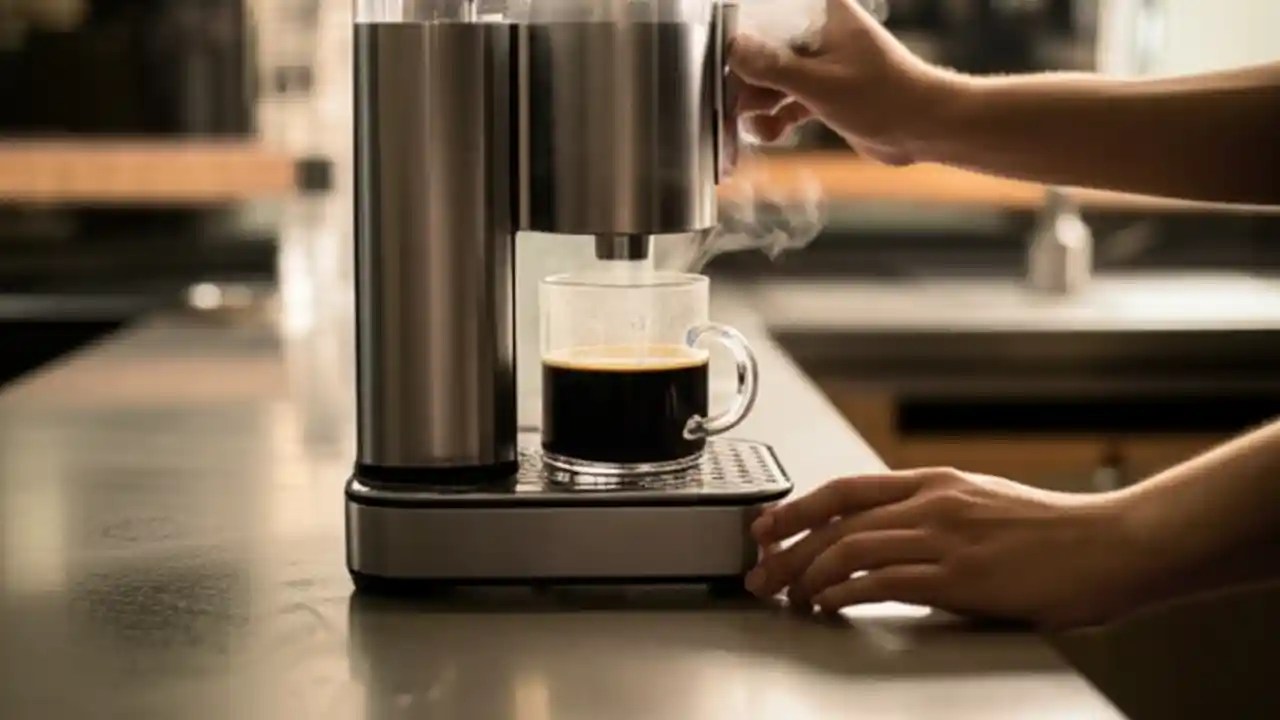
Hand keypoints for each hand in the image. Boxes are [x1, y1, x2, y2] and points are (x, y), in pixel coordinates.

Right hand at [729, 0, 951, 164]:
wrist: (924, 128)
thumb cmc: (885, 97)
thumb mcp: (820, 83)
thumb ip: (773, 66)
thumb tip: (732, 49)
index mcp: (821, 11)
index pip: (765, 13)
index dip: (739, 38)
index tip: (723, 65)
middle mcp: (818, 31)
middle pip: (762, 50)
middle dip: (746, 81)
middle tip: (734, 107)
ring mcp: (820, 62)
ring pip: (771, 78)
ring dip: (758, 104)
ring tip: (758, 125)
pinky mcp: (822, 91)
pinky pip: (785, 100)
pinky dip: (775, 117)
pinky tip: (772, 133)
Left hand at [744, 467, 1147, 628]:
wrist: (1111, 546)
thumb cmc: (1054, 534)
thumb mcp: (983, 508)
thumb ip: (934, 518)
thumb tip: (889, 542)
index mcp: (936, 483)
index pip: (846, 489)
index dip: (797, 507)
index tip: (765, 526)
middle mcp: (933, 503)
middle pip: (836, 520)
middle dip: (788, 548)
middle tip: (758, 572)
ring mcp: (945, 537)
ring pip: (851, 547)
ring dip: (808, 573)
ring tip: (787, 596)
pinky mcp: (960, 576)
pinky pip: (883, 580)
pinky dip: (845, 592)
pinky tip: (828, 604)